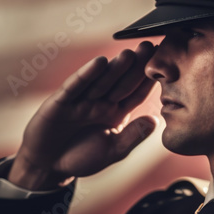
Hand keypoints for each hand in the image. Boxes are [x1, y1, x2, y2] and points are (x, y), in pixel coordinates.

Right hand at [8, 41, 158, 189]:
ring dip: (114, 67)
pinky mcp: (60, 102)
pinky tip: (98, 63)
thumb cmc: (80, 158)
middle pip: (121, 81)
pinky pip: (75, 86)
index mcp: (115, 112)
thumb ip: (132, 137)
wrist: (48, 166)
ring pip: (101, 80)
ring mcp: (80, 100)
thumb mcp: (112, 152)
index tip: (164, 64)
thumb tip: (155, 121)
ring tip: (129, 53)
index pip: (135, 93)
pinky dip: (86, 75)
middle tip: (151, 47)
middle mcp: (100, 102)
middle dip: (135, 66)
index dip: (149, 79)